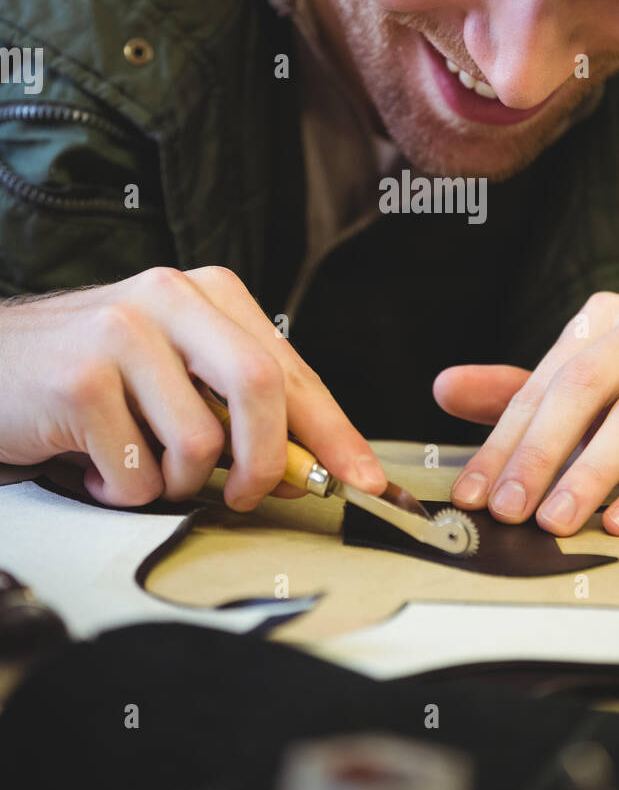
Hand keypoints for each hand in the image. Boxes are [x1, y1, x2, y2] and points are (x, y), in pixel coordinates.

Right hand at [0, 266, 386, 510]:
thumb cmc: (93, 379)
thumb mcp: (176, 371)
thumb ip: (240, 404)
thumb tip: (316, 465)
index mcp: (210, 293)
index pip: (292, 368)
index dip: (334, 432)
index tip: (366, 481)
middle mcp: (170, 297)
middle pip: (262, 390)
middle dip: (267, 463)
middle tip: (244, 497)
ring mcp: (123, 332)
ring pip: (198, 445)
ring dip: (169, 483)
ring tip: (132, 462)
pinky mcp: (81, 378)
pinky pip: (136, 473)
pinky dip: (119, 490)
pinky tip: (90, 462)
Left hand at [434, 290, 618, 558]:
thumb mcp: (597, 395)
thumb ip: (525, 394)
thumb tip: (443, 388)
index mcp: (607, 314)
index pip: (544, 382)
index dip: (502, 440)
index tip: (472, 494)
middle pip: (584, 387)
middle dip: (537, 453)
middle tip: (508, 511)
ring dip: (591, 472)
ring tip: (556, 522)